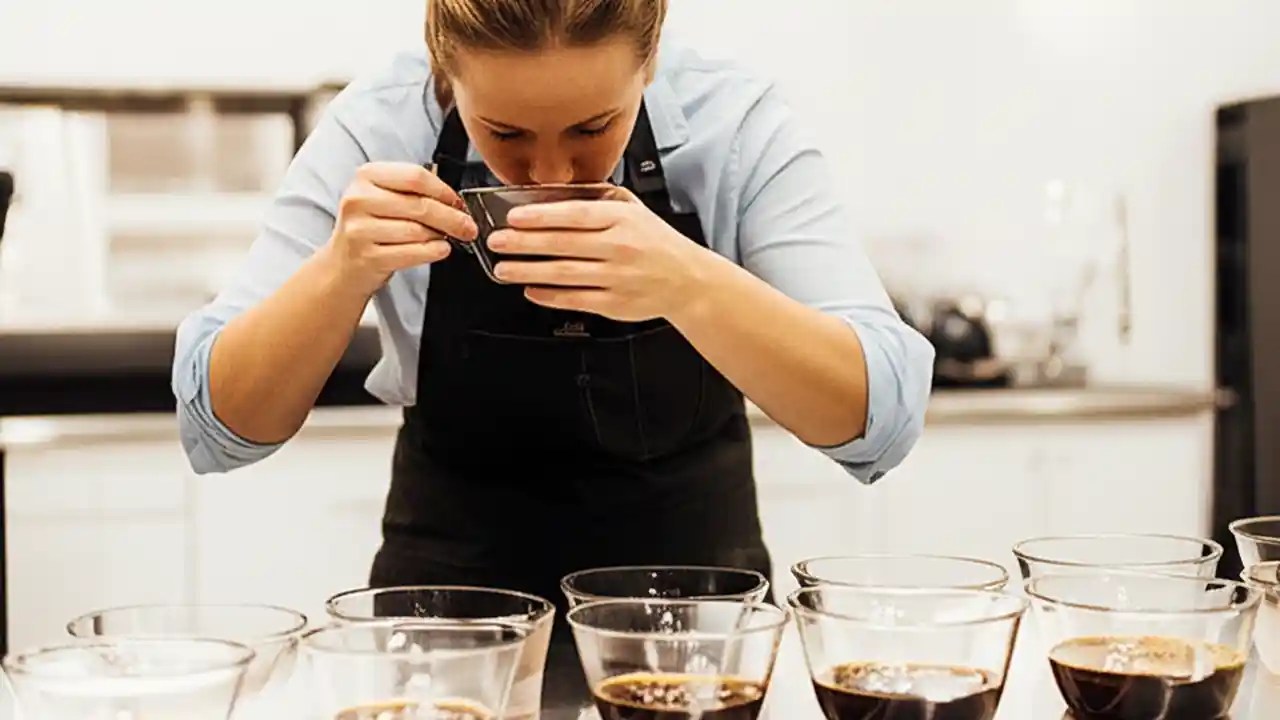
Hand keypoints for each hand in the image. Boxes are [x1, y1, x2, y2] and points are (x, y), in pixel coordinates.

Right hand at [325, 162, 477, 296]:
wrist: (343, 264)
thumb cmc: (371, 228)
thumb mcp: (384, 198)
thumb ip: (414, 192)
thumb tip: (455, 202)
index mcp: (366, 176)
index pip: (415, 176)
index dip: (444, 190)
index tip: (459, 203)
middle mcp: (359, 199)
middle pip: (420, 205)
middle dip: (452, 218)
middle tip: (469, 227)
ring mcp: (360, 229)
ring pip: (418, 230)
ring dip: (440, 236)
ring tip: (445, 239)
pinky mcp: (367, 257)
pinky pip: (412, 253)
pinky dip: (432, 252)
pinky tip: (440, 250)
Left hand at [488, 188, 712, 321]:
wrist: (688, 281)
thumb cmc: (656, 242)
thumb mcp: (633, 208)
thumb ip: (598, 199)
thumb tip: (555, 195)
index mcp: (622, 219)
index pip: (575, 215)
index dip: (541, 216)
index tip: (514, 217)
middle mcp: (620, 248)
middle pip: (563, 245)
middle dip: (524, 243)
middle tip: (498, 241)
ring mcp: (616, 278)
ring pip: (564, 274)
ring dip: (528, 271)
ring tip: (503, 268)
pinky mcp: (614, 304)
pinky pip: (574, 299)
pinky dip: (548, 296)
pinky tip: (530, 290)